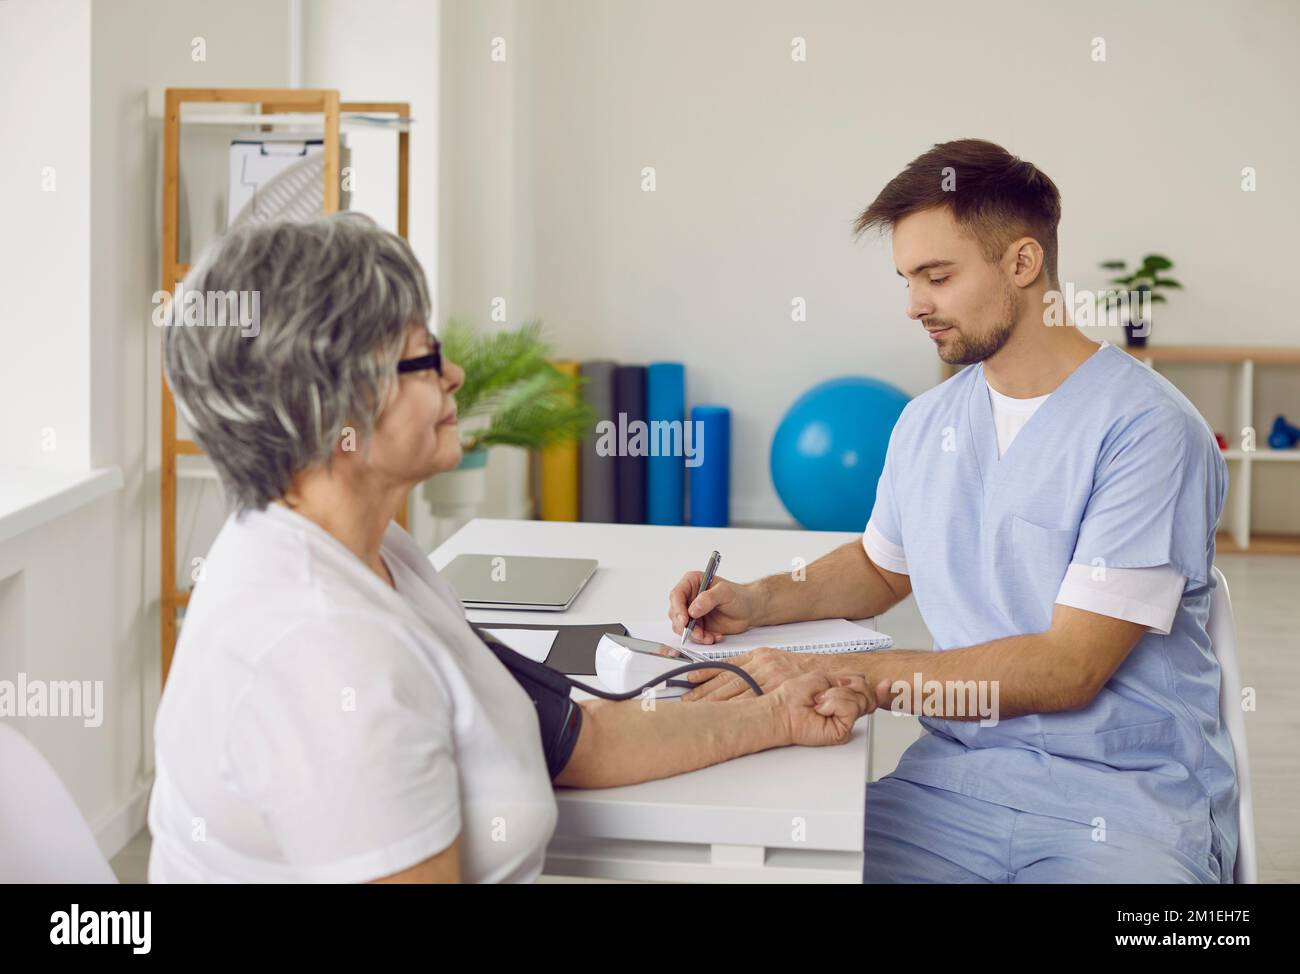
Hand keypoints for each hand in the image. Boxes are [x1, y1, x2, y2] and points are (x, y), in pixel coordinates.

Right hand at [667, 571, 759, 644]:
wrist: (750, 610)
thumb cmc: (739, 596)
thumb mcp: (726, 592)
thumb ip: (709, 598)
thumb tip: (693, 609)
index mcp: (692, 583)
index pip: (676, 595)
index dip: (677, 608)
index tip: (684, 620)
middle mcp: (689, 597)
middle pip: (675, 613)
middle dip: (685, 626)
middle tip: (698, 633)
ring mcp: (692, 613)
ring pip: (681, 627)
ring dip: (694, 634)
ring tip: (709, 636)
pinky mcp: (697, 625)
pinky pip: (692, 635)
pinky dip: (702, 639)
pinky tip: (714, 637)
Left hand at [682, 647, 819, 700]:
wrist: (828, 672)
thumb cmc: (801, 668)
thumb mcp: (774, 658)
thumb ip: (752, 665)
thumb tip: (725, 673)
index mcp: (758, 656)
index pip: (726, 667)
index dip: (706, 675)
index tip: (689, 681)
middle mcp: (762, 666)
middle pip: (728, 680)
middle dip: (705, 691)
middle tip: (686, 701)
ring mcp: (771, 679)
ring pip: (737, 691)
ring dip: (716, 701)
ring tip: (697, 710)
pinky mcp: (780, 689)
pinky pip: (755, 699)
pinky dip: (737, 707)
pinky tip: (724, 714)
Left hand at [773, 672, 874, 746]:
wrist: (783, 709)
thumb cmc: (796, 695)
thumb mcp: (825, 678)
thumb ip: (847, 680)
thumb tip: (865, 678)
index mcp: (843, 697)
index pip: (867, 692)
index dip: (879, 690)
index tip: (887, 683)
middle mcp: (846, 710)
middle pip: (867, 694)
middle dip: (850, 686)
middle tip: (828, 691)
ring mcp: (845, 721)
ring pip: (861, 699)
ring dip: (836, 695)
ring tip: (820, 702)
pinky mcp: (843, 731)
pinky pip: (851, 708)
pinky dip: (834, 703)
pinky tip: (821, 709)